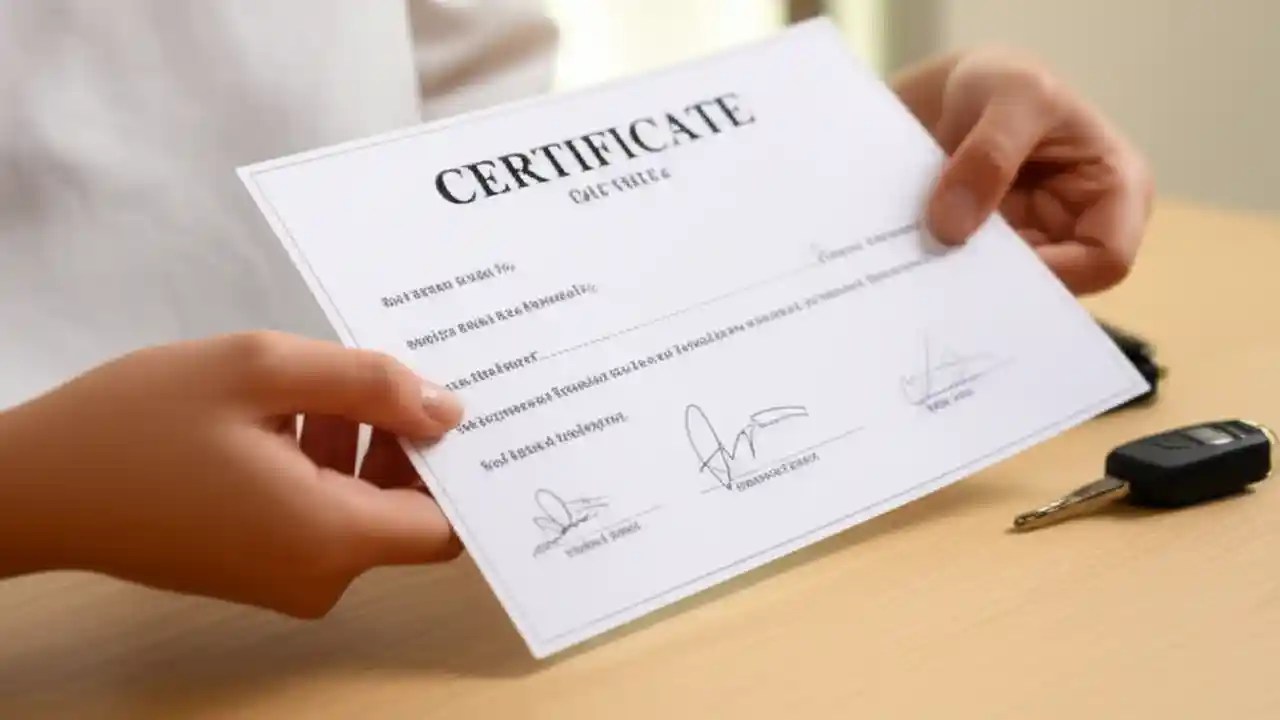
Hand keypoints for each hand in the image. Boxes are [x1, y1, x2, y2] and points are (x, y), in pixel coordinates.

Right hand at [0, 332, 463, 617]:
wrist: (34, 486)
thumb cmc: (140, 420)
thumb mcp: (259, 370)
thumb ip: (368, 384)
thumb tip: (450, 411)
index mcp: (330, 536)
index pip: (449, 523)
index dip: (464, 464)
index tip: (464, 404)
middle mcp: (319, 576)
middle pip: (409, 511)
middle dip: (407, 439)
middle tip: (384, 370)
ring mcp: (286, 579)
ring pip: (364, 507)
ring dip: (359, 442)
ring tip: (320, 383)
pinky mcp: (258, 569)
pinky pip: (322, 517)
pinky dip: (322, 464)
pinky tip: (287, 412)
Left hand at [893, 49, 1154, 293]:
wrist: (957, 92)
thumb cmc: (1008, 83)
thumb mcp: (1012, 96)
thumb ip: (990, 156)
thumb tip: (952, 230)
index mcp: (1118, 191)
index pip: (1106, 260)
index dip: (1056, 273)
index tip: (992, 266)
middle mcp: (1083, 230)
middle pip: (1051, 286)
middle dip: (1000, 285)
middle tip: (945, 281)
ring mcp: (1035, 247)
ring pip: (1006, 290)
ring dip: (965, 280)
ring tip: (922, 270)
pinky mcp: (992, 255)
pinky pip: (971, 278)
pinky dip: (944, 270)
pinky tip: (913, 262)